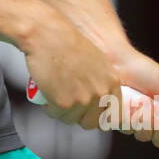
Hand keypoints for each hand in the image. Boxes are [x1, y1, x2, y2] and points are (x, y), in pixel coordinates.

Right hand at [22, 8, 122, 130]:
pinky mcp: (65, 103)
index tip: (88, 112)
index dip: (97, 115)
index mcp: (112, 82)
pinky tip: (47, 95)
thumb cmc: (67, 43)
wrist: (49, 36)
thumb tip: (95, 99)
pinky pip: (56, 115)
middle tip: (68, 105)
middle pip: (92, 122)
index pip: (111, 114)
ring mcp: (83, 100)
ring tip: (55, 96)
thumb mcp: (96, 61)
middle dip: (78, 116)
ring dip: (62, 112)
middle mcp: (101, 93)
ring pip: (71, 120)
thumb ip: (100, 81)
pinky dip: (49, 108)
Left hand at [107, 45, 158, 148]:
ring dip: (144, 118)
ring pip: (142, 135)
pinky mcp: (117, 120)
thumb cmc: (143, 70)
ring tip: (141, 100)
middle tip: (157, 112)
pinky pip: (125, 128)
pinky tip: (128, 102)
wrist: (117, 61)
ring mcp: (134, 121)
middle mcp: (151, 120)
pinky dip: (128, 115)